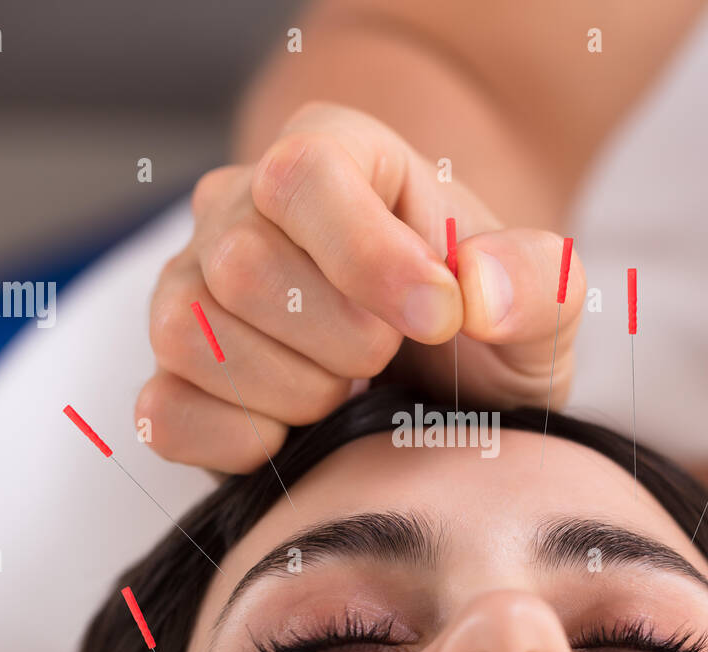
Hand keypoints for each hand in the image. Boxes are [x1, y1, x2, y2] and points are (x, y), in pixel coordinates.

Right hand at [138, 101, 584, 472]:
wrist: (440, 387)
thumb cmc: (484, 330)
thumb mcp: (543, 307)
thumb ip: (537, 283)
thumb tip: (477, 293)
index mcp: (332, 155)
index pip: (302, 177)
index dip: (370, 261)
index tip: (438, 322)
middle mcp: (238, 208)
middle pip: (242, 264)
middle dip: (339, 340)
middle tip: (389, 361)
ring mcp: (190, 290)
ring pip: (190, 334)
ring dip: (291, 390)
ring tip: (347, 393)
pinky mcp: (174, 376)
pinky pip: (163, 410)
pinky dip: (237, 440)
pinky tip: (294, 436)